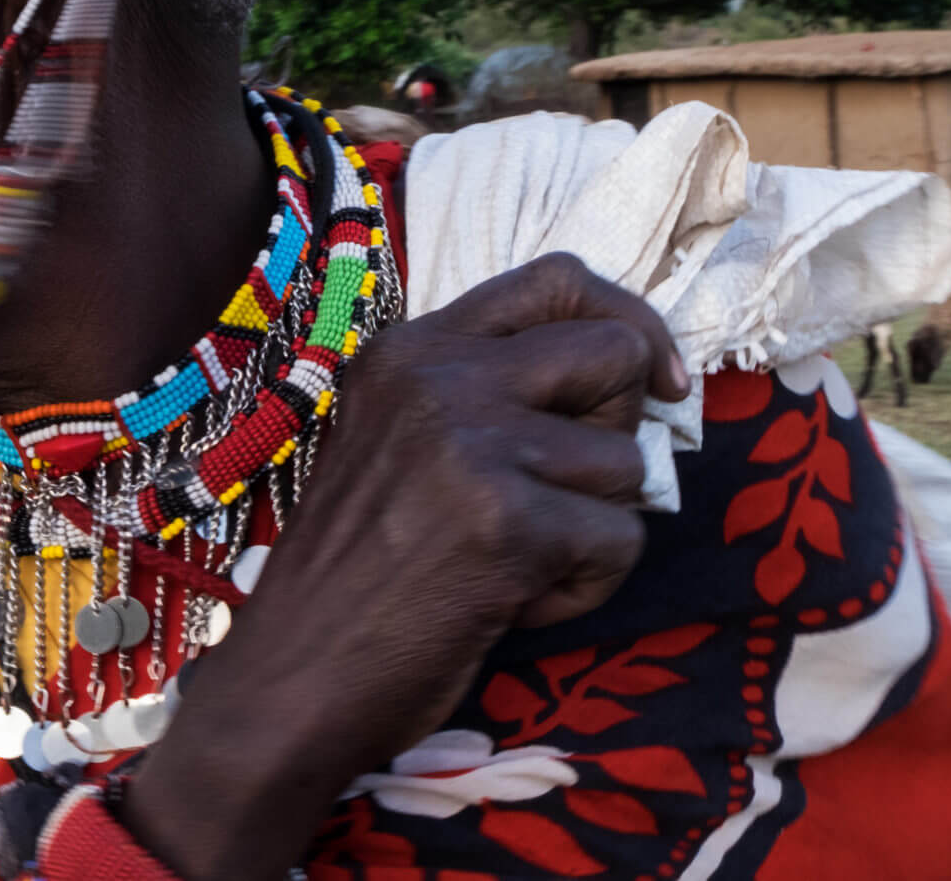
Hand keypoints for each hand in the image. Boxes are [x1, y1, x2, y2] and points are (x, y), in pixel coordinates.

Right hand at [122, 252, 688, 879]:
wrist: (296, 672)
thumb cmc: (359, 568)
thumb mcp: (402, 439)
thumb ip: (488, 392)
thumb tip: (636, 379)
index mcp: (411, 347)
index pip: (557, 278)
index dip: (627, 323)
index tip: (654, 383)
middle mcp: (438, 375)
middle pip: (614, 353)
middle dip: (620, 430)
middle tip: (563, 491)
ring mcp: (471, 441)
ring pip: (628, 462)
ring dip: (593, 527)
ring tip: (516, 561)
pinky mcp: (506, 519)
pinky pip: (621, 539)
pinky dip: (583, 586)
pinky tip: (514, 600)